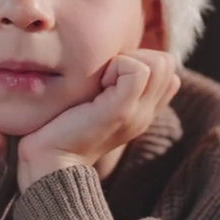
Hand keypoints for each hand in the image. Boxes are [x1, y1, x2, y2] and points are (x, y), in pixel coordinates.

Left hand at [17, 50, 179, 189]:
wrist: (51, 162)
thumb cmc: (62, 129)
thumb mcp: (94, 101)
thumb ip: (111, 85)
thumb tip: (120, 61)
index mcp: (143, 110)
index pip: (168, 70)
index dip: (140, 60)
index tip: (109, 76)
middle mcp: (146, 112)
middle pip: (166, 62)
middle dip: (136, 56)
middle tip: (104, 77)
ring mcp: (138, 113)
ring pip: (158, 63)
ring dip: (126, 61)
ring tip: (101, 82)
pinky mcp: (122, 111)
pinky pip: (138, 70)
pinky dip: (116, 66)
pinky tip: (96, 86)